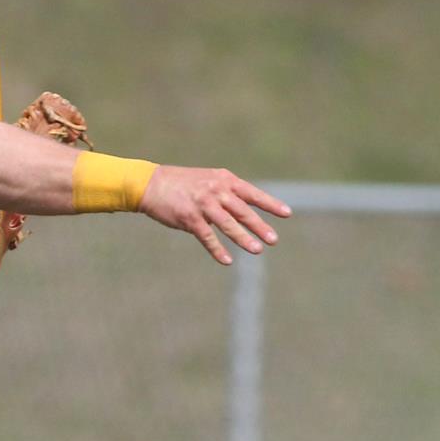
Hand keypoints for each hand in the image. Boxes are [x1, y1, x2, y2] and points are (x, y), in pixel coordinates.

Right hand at [139, 166, 290, 264]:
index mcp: (224, 180)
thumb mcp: (209, 180)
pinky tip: (227, 260)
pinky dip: (217, 249)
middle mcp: (216, 191)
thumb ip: (228, 193)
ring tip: (257, 249)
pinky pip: (207, 236)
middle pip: (243, 211)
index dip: (270, 204)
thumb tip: (246, 211)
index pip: (252, 193)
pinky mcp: (189, 218)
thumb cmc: (183, 184)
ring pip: (228, 224)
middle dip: (259, 226)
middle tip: (274, 239)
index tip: (287, 214)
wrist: (152, 184)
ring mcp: (203, 204)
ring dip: (243, 238)